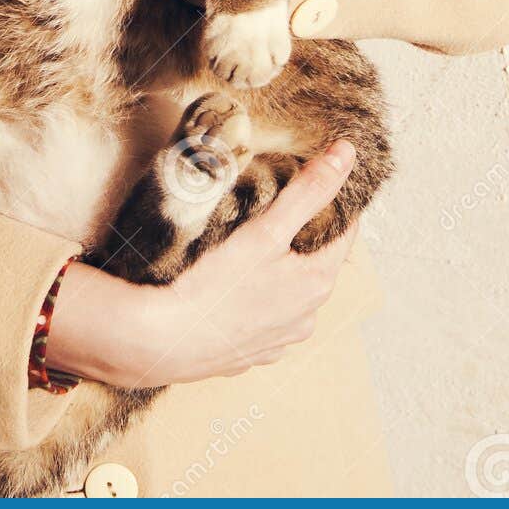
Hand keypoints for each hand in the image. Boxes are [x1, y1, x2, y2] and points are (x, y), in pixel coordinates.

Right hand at [44, 140, 359, 387]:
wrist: (163, 341)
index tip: (321, 179)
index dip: (336, 202)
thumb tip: (345, 155)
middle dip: (304, 233)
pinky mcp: (251, 353)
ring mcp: (279, 340)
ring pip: (290, 292)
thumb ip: (308, 192)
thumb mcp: (267, 230)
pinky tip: (235, 284)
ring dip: (281, 268)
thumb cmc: (214, 287)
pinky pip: (265, 317)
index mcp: (316, 284)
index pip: (345, 231)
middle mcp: (306, 318)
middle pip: (317, 262)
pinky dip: (258, 296)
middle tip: (282, 203)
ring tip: (254, 242)